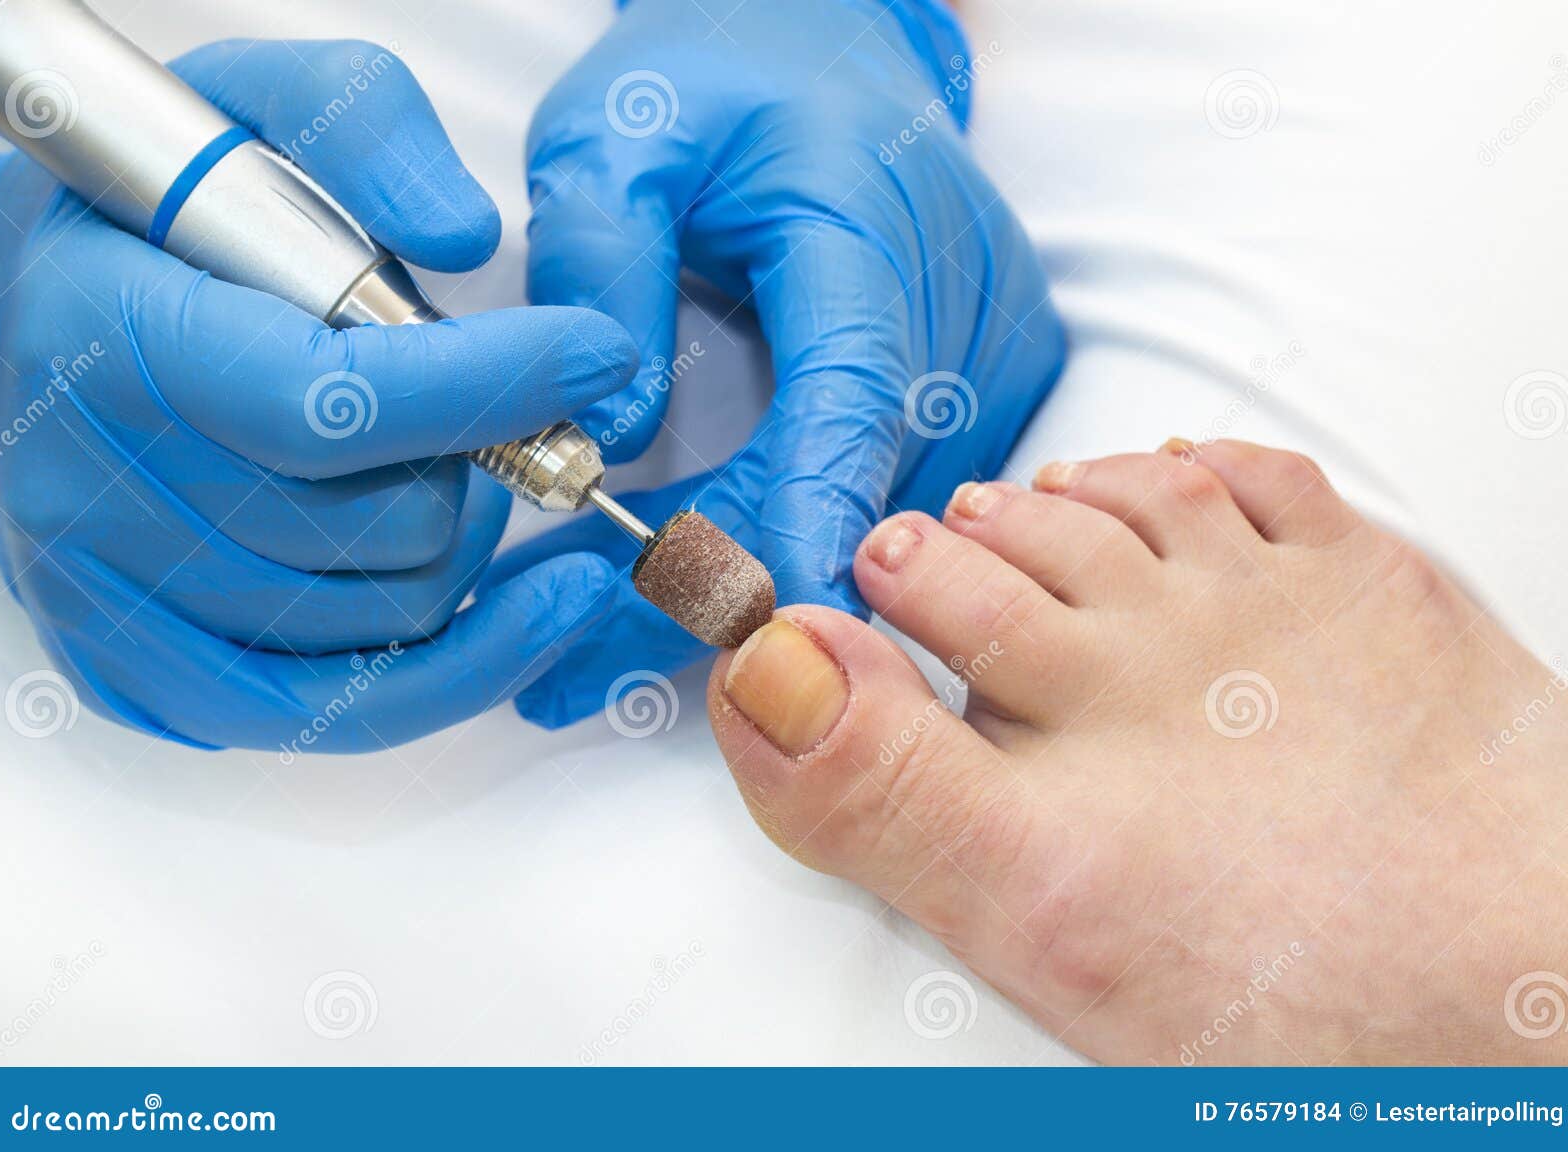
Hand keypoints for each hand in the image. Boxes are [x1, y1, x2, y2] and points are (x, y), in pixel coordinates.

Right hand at [0, 40, 635, 750]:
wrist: (36, 317)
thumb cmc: (160, 219)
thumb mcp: (252, 107)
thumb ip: (365, 129)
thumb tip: (466, 236)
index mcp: (113, 342)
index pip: (333, 406)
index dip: (493, 386)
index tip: (597, 353)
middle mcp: (91, 490)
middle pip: (380, 526)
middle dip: (480, 461)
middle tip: (490, 407)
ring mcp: (114, 601)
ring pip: (387, 617)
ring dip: (466, 546)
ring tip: (445, 465)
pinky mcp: (145, 675)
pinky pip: (343, 714)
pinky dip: (460, 667)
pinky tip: (528, 610)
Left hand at [496, 0, 1065, 726]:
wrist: (833, 61)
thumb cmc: (720, 94)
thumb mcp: (616, 137)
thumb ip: (601, 261)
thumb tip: (613, 435)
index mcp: (868, 225)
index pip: (851, 389)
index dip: (803, 515)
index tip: (758, 629)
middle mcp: (960, 305)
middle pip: (859, 489)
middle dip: (722, 592)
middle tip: (572, 672)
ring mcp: (993, 358)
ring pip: (883, 518)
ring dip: (756, 586)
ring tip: (609, 644)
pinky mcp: (995, 394)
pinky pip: (901, 502)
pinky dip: (805, 550)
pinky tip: (709, 584)